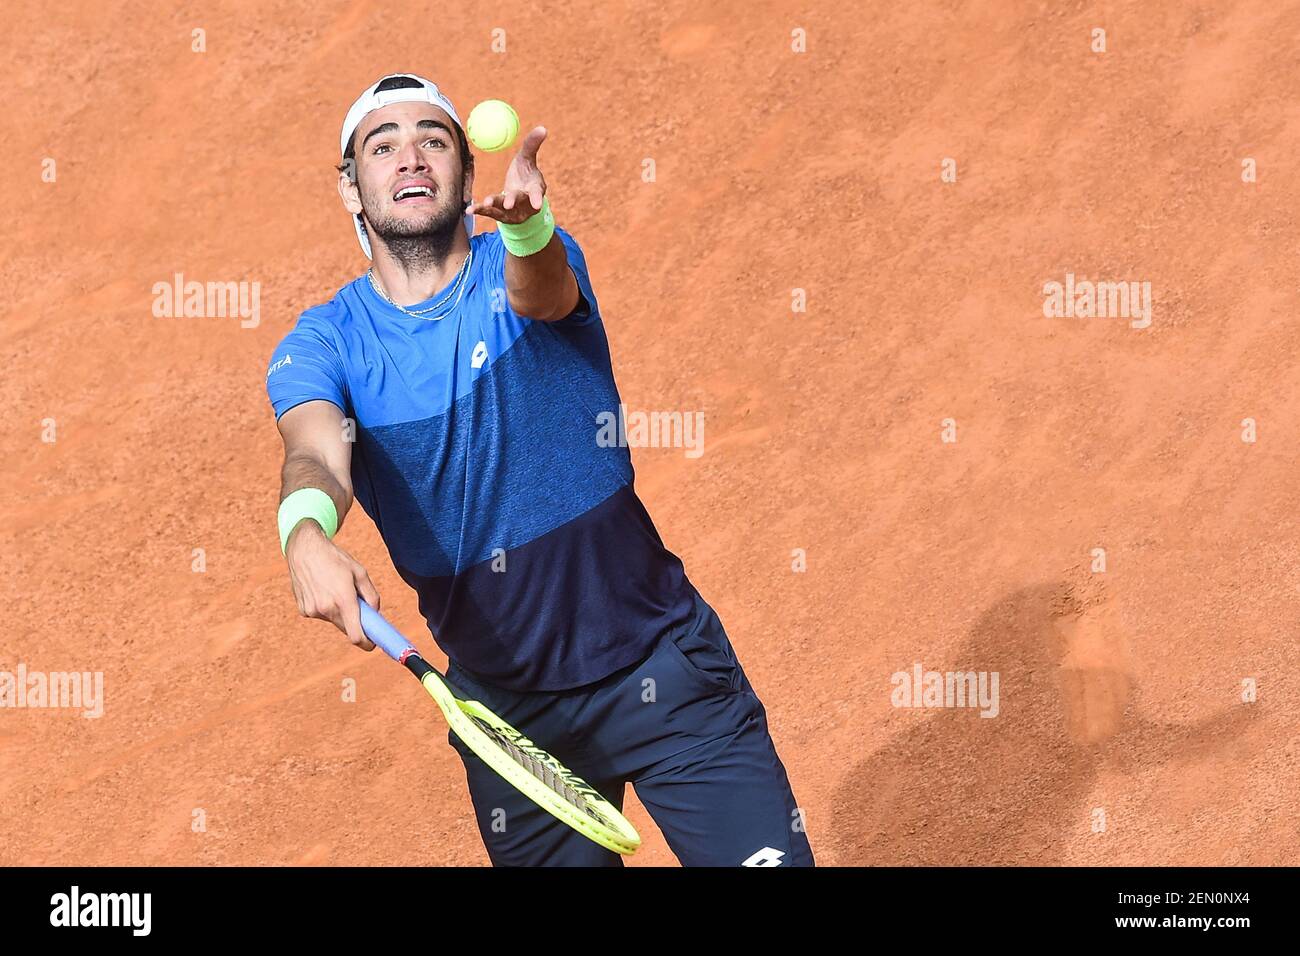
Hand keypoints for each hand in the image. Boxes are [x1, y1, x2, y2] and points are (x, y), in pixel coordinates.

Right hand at [284, 521, 379, 651]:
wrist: (304, 549)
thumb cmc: (335, 559)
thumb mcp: (360, 572)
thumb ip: (371, 596)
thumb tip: (375, 613)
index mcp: (343, 600)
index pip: (356, 635)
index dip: (367, 643)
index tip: (373, 643)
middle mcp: (326, 609)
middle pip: (346, 629)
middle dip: (356, 624)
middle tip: (360, 609)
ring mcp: (312, 611)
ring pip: (334, 621)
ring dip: (340, 613)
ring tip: (336, 589)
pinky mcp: (303, 610)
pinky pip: (322, 615)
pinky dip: (327, 608)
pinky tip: (323, 589)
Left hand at [466, 125, 548, 224]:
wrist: (520, 200)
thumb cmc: (525, 175)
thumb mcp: (527, 159)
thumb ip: (532, 145)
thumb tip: (543, 128)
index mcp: (534, 189)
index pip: (536, 193)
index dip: (536, 198)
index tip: (537, 204)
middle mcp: (524, 202)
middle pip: (518, 200)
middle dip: (513, 201)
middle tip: (509, 204)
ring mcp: (512, 211)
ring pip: (502, 208)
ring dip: (494, 205)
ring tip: (485, 203)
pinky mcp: (500, 216)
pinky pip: (489, 212)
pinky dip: (479, 210)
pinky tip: (469, 210)